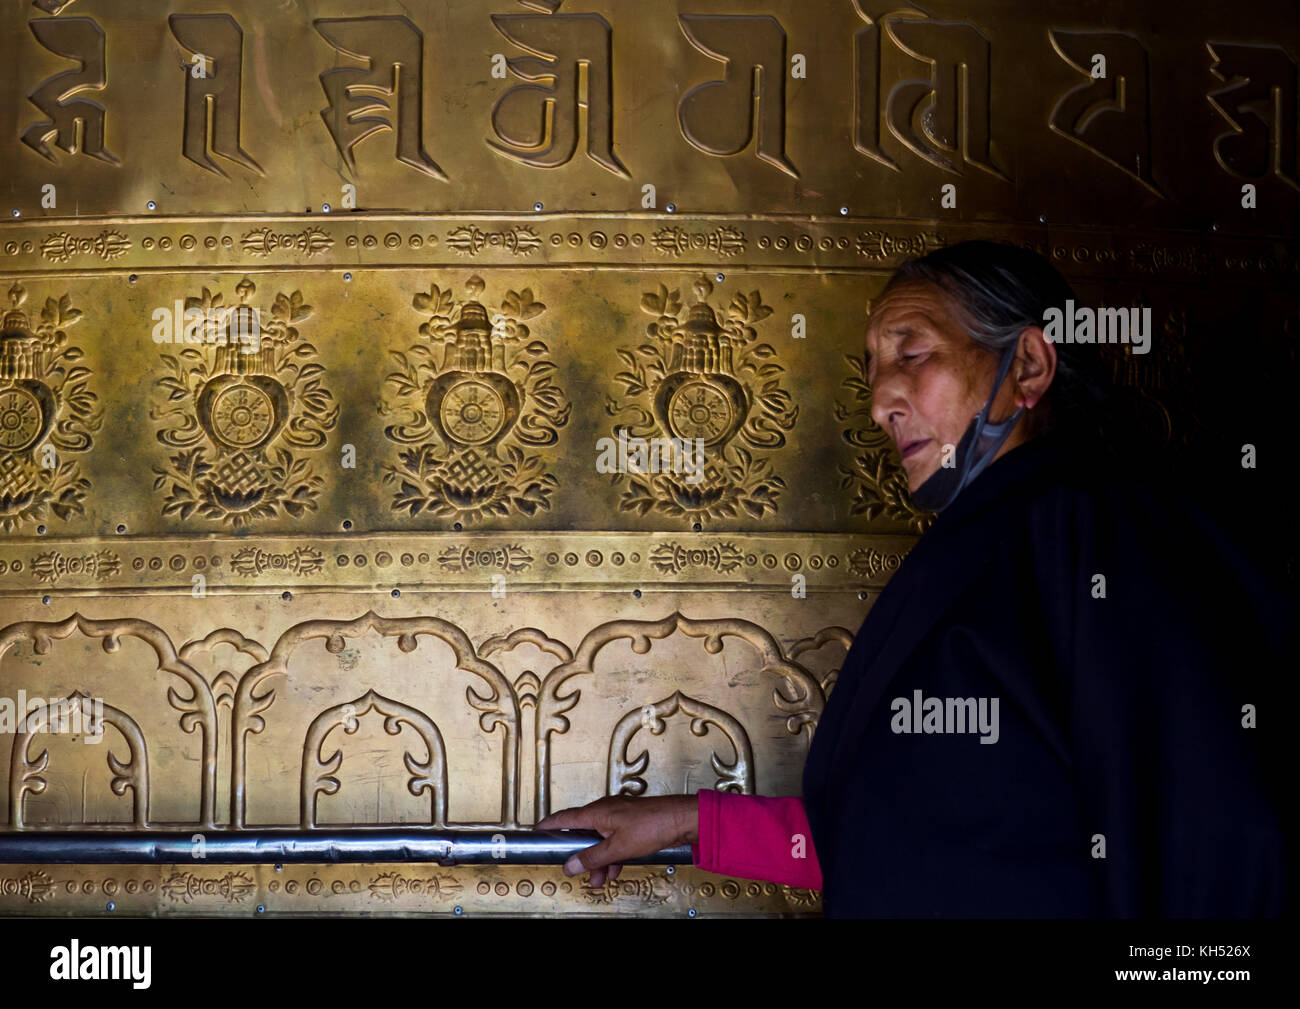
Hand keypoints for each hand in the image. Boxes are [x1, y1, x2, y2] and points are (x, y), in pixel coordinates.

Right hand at [534, 794, 698, 887]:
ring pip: (600, 841)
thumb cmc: (653, 825)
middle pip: (583, 834)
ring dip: (598, 860)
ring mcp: (619, 817)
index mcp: (597, 812)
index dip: (549, 825)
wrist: (681, 820)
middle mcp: (606, 811)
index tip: (536, 830)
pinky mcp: (631, 824)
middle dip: (581, 856)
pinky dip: (612, 856)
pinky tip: (616, 869)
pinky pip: (613, 841)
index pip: (565, 818)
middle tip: (577, 871)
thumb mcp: (618, 847)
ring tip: (600, 879)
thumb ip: (593, 858)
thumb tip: (571, 865)